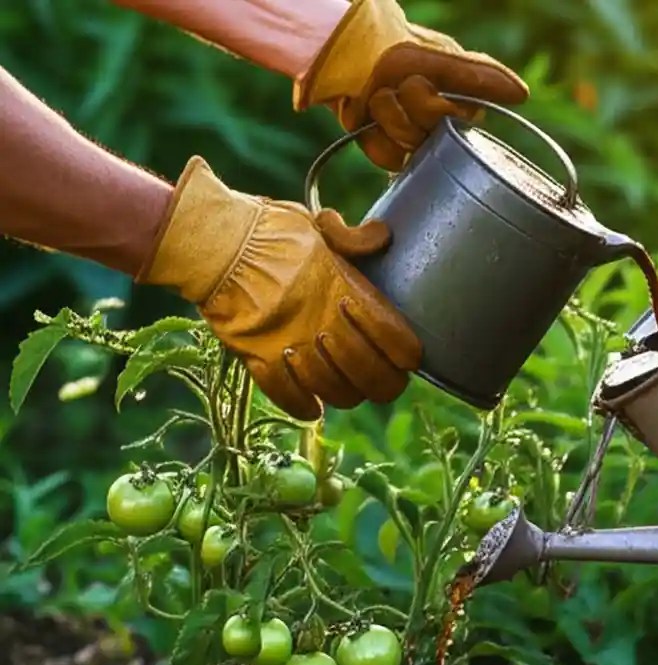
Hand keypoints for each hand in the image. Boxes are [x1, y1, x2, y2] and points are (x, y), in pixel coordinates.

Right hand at [135, 156, 422, 420]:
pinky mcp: (258, 358)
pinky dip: (302, 407)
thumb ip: (352, 239)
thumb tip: (382, 236)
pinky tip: (313, 409)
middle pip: (370, 373)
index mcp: (344, 291)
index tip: (408, 359)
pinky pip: (287, 395)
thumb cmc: (268, 230)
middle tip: (386, 384)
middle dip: (385, 384)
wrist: (212, 245)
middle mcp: (324, 323)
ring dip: (346, 395)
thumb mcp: (316, 225)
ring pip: (333, 390)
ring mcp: (291, 344)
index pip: (392, 336)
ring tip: (350, 392)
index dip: (406, 354)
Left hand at [293, 0, 528, 171]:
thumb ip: (482, 77)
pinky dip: (373, 137)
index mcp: (462, 106)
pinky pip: (388, 160)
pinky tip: (369, 121)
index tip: (420, 85)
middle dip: (407, 109)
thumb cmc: (399, 49)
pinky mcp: (390, 153)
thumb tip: (523, 95)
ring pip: (407, 148)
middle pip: (429, 136)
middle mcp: (443, 128)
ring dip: (386, 117)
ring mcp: (417, 142)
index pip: (457, 121)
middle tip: (396, 89)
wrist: (349, 55)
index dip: (434, 106)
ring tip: (378, 99)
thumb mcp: (441, 59)